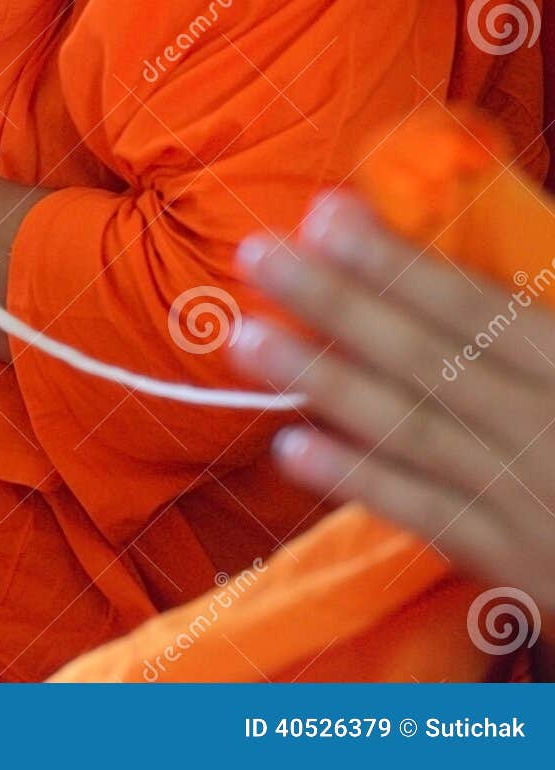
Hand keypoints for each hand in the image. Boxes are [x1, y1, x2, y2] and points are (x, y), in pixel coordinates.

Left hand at [232, 191, 554, 615]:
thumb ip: (510, 320)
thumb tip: (408, 251)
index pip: (472, 305)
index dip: (394, 261)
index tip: (323, 215)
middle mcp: (544, 421)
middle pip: (424, 357)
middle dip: (335, 302)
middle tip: (254, 254)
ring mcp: (523, 492)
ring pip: (411, 428)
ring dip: (324, 382)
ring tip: (245, 339)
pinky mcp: (505, 554)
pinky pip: (422, 511)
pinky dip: (357, 479)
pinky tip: (290, 448)